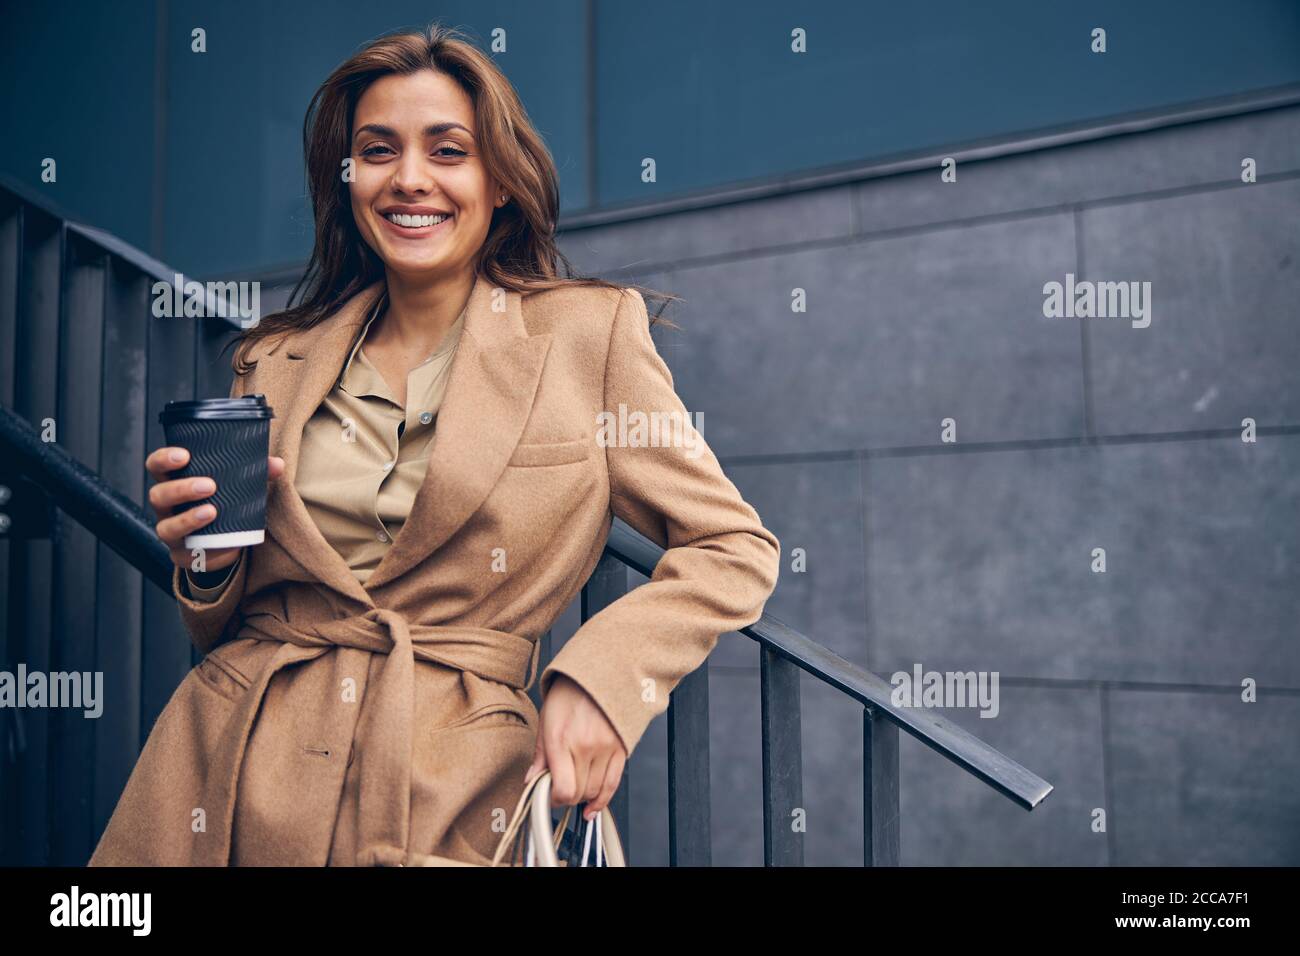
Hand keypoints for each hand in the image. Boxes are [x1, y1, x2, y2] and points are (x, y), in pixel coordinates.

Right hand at [146, 445, 283, 573]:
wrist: (222, 540)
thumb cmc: (224, 502)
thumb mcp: (237, 486)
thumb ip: (255, 473)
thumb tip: (277, 465)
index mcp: (174, 482)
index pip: (156, 466)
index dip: (164, 459)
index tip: (184, 455)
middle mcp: (166, 507)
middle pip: (158, 495)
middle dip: (181, 489)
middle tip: (209, 485)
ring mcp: (170, 532)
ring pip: (166, 527)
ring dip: (188, 520)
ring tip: (212, 512)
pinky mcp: (181, 556)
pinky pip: (187, 556)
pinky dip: (209, 552)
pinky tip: (228, 547)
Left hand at [524, 673, 626, 821]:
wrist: (599, 674)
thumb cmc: (570, 694)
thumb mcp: (546, 721)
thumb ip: (540, 755)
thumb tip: (531, 782)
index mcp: (561, 739)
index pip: (562, 790)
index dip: (554, 800)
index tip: (549, 795)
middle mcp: (584, 746)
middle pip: (578, 793)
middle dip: (567, 797)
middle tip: (560, 788)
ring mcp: (605, 749)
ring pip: (595, 791)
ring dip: (583, 797)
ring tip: (576, 787)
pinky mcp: (621, 749)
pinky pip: (613, 784)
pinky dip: (602, 800)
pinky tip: (593, 806)